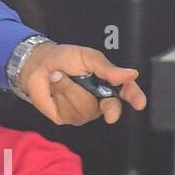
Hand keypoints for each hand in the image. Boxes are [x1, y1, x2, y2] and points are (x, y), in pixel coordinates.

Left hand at [19, 42, 147, 125]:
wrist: (36, 64)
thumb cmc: (64, 58)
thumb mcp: (86, 57)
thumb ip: (107, 68)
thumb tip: (132, 74)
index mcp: (108, 83)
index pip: (126, 92)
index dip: (134, 97)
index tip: (139, 103)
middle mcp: (99, 100)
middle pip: (111, 109)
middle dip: (110, 109)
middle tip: (108, 110)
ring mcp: (83, 111)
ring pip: (87, 109)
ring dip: (72, 90)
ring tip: (60, 76)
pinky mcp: (66, 117)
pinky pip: (70, 112)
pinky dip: (61, 96)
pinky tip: (54, 88)